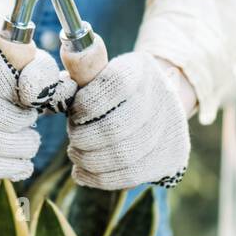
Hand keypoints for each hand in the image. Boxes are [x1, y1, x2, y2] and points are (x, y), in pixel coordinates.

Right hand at [0, 21, 72, 181]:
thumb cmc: (12, 64)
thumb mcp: (32, 58)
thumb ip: (41, 71)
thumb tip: (35, 95)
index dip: (13, 89)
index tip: (33, 103)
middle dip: (12, 127)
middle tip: (33, 135)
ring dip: (4, 153)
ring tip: (27, 149)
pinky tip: (14, 166)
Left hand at [65, 50, 190, 190]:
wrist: (160, 104)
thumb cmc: (118, 90)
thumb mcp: (103, 71)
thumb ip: (83, 68)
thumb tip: (65, 58)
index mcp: (142, 70)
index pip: (114, 86)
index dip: (86, 105)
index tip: (74, 111)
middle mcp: (163, 98)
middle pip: (116, 127)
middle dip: (84, 136)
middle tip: (73, 135)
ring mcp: (170, 130)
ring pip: (123, 155)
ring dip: (88, 159)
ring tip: (76, 152)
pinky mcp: (170, 158)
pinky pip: (130, 175)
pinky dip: (99, 177)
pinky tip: (82, 171)